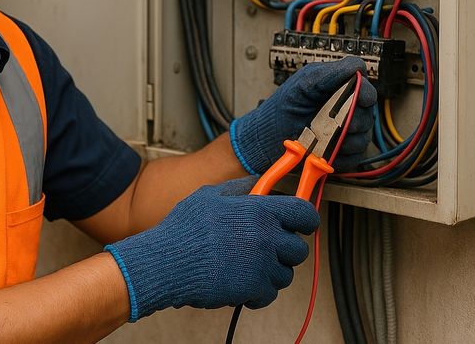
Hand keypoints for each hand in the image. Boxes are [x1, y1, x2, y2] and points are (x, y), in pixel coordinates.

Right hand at [104, 177, 319, 320]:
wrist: (167, 262)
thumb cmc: (185, 229)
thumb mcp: (210, 195)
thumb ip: (239, 188)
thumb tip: (257, 182)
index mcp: (259, 211)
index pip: (304, 213)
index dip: (306, 219)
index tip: (302, 223)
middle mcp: (266, 237)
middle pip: (299, 248)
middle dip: (286, 249)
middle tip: (267, 247)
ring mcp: (262, 265)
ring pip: (286, 274)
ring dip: (271, 271)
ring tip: (249, 265)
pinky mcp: (254, 289)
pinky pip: (270, 293)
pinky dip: (259, 291)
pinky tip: (242, 282)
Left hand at [230, 56, 376, 174]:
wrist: (269, 137)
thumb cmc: (283, 107)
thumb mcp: (302, 84)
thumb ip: (329, 73)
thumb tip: (356, 66)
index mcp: (337, 87)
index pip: (365, 84)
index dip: (364, 90)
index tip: (358, 97)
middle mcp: (346, 107)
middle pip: (367, 110)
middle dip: (351, 115)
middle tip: (329, 118)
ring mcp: (346, 130)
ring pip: (363, 134)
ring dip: (343, 137)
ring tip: (320, 135)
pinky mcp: (344, 151)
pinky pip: (355, 155)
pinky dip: (340, 154)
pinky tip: (323, 149)